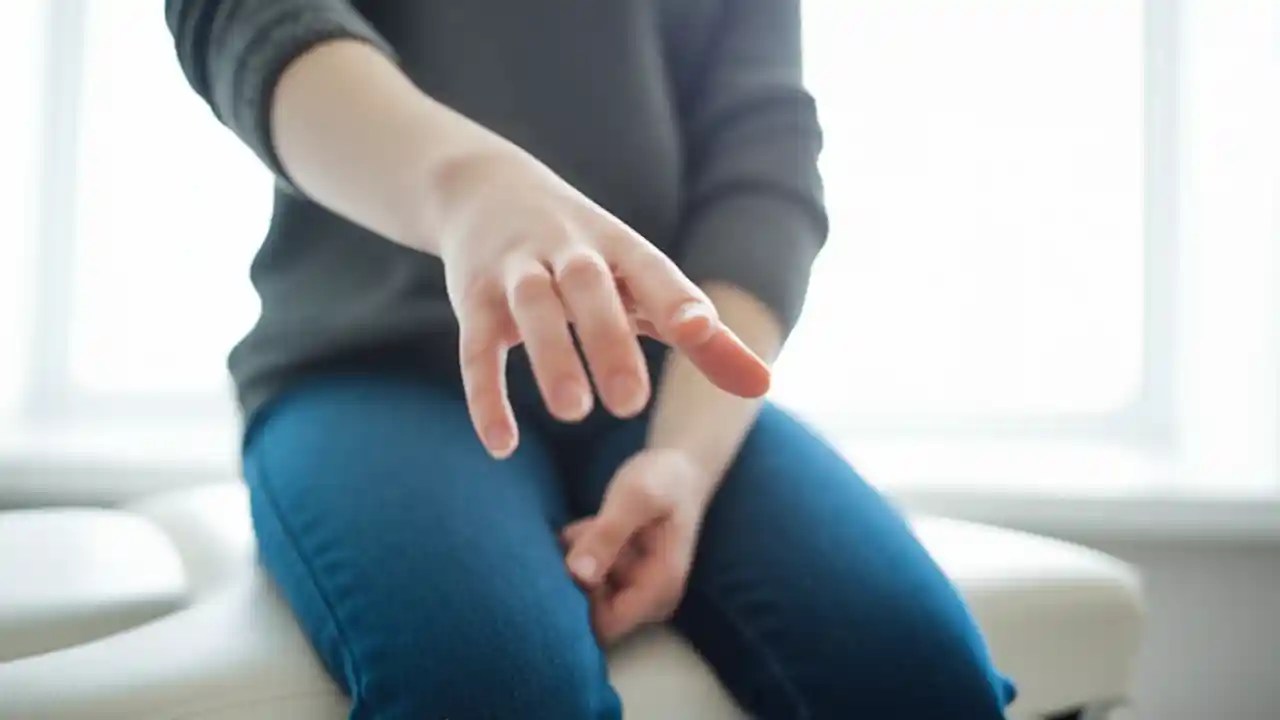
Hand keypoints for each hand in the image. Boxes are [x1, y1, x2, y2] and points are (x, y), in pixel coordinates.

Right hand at [429, 151, 770, 458]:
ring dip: (550, 356)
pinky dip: (485, 395)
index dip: (675, 299)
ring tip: (574, 411)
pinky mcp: (472, 297)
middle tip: (631, 403)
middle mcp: (567, 250)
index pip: (651, 269)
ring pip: (531, 307)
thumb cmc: (586, 254)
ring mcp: (514, 270)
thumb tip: (761, 384)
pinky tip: (502, 444)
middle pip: (588, 286)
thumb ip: (701, 336)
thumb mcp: (641, 280)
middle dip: (608, 339)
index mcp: (618, 247)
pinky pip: (474, 346)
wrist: (485, 189)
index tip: (699, 331)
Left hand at [561, 449, 710, 643]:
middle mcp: (650, 597)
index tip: (562, 570)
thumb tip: (577, 574)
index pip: (607, 626)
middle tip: (569, 542)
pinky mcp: (625, 575)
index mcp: (659, 588)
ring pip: (587, 594)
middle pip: (594, 613)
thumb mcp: (634, 498)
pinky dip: (579, 557)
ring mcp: (637, 587)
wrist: (681, 467)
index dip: (579, 606)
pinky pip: (589, 579)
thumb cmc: (663, 480)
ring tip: (578, 530)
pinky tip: (580, 530)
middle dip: (572, 582)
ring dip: (574, 564)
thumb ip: (608, 534)